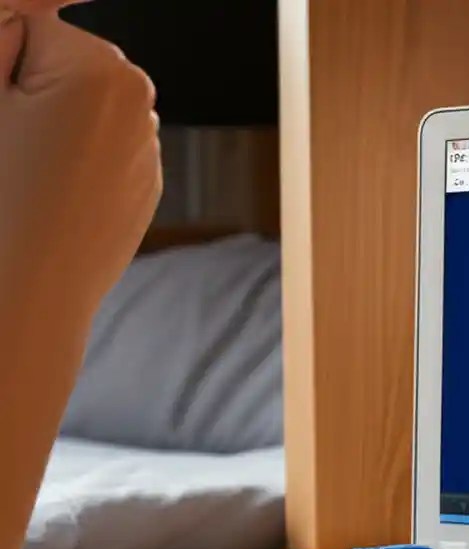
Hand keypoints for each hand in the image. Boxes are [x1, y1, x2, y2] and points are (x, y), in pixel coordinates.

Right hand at [0, 5, 160, 315]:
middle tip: (7, 149)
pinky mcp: (143, 186)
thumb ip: (1, 36)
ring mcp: (147, 147)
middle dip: (27, 90)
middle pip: (61, 67)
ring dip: (48, 125)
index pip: (29, 28)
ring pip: (78, 109)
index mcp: (102, 71)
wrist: (23, 294)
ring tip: (22, 178)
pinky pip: (95, 152)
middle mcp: (141, 104)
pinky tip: (48, 200)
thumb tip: (21, 13)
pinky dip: (70, 162)